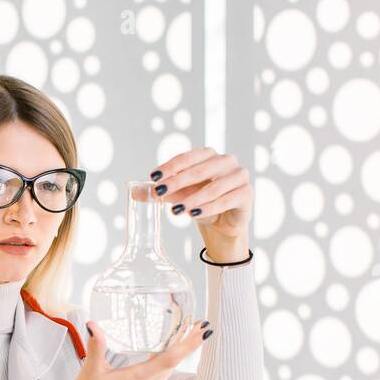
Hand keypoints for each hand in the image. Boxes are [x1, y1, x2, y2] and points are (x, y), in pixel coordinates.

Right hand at [54, 319, 213, 379]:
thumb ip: (96, 345)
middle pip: (171, 365)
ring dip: (171, 358)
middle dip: (185, 346)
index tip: (203, 331)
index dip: (189, 344)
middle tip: (195, 328)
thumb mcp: (90, 370)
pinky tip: (156, 363)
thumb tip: (94, 325)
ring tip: (178, 341)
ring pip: (164, 375)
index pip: (170, 359)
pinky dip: (159, 371)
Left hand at [150, 147, 252, 262]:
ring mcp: (239, 176)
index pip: (188, 157)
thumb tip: (133, 192)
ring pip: (214, 187)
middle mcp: (226, 162)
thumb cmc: (199, 203)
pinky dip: (208, 208)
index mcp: (209, 156)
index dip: (170, 166)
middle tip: (159, 192)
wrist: (222, 224)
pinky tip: (193, 214)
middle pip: (200, 170)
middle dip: (178, 181)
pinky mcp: (246, 194)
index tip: (153, 176)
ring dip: (192, 198)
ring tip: (175, 210)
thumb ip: (158, 193)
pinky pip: (226, 200)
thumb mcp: (177, 197)